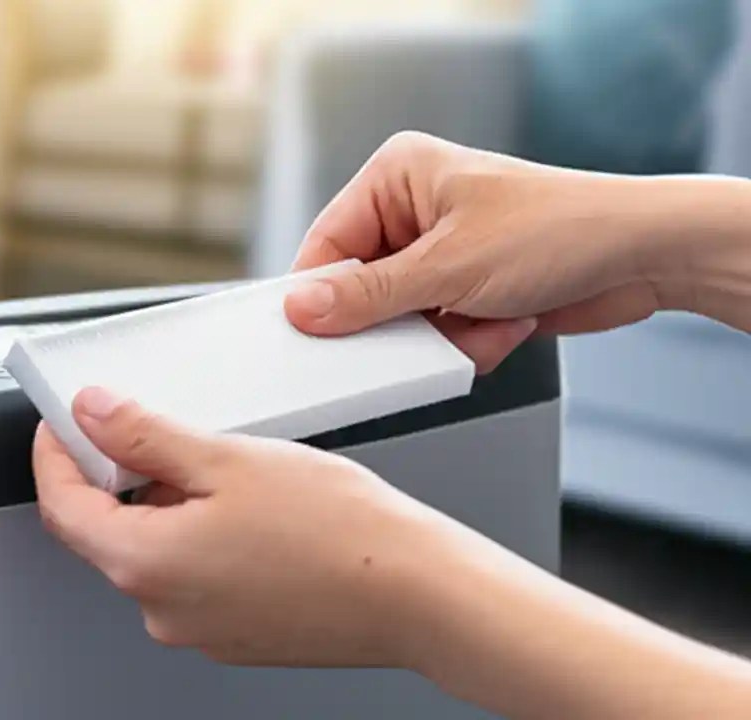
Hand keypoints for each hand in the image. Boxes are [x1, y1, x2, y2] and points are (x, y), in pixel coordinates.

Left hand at [32, 385, 461, 667]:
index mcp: (146, 563)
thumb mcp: (228, 459)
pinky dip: (203, 539)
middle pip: (107, 529)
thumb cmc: (338, 532)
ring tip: (231, 472)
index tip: (63, 422)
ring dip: (170, 507)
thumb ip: (145, 436)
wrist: (417, 595)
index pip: (61, 505)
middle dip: (122, 477)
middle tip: (161, 432)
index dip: (54, 455)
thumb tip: (91, 414)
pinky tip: (253, 514)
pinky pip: (195, 578)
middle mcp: (160, 609)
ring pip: (157, 551)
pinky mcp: (233, 636)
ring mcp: (197, 630)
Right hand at [283, 131, 750, 369]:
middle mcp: (414, 209)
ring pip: (398, 319)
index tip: (312, 336)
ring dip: (440, 337)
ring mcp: (441, 251)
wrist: (646, 256)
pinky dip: (466, 342)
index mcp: (398, 176)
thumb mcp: (447, 268)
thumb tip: (302, 309)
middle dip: (396, 321)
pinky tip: (504, 326)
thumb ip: (367, 295)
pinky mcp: (466, 288)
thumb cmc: (559, 230)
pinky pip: (434, 333)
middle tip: (414, 334)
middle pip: (359, 287)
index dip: (318, 295)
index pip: (326, 243)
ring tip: (482, 322)